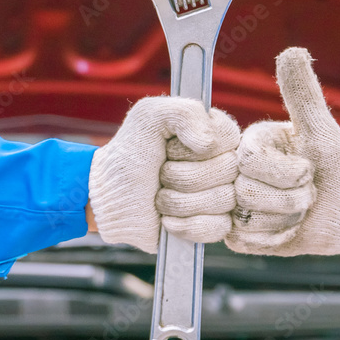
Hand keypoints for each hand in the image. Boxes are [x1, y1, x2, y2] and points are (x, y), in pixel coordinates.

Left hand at [88, 97, 238, 252]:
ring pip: (222, 200)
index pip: (229, 137)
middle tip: (160, 174)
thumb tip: (210, 144)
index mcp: (214, 135)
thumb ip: (183, 112)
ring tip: (159, 196)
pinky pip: (217, 228)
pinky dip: (185, 224)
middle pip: (227, 170)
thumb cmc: (130, 154)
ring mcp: (222, 197)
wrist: (110, 197)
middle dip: (182, 175)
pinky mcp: (214, 227)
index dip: (194, 147)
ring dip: (178, 200)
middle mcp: (224, 164)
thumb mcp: (148, 117)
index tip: (169, 148)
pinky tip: (166, 219)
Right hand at [226, 47, 339, 255]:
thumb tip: (291, 51)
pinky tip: (289, 229)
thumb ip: (302, 93)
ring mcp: (234, 204)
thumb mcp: (321, 130)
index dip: (287, 172)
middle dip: (291, 198)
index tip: (308, 170)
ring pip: (249, 218)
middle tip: (308, 192)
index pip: (250, 161)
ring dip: (287, 219)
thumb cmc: (337, 168)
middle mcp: (236, 173)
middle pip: (247, 192)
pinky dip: (277, 238)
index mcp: (250, 144)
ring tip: (300, 209)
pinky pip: (247, 240)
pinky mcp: (238, 234)